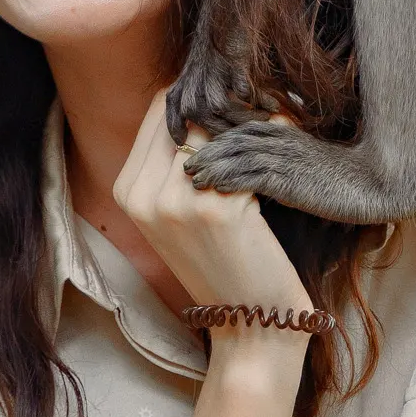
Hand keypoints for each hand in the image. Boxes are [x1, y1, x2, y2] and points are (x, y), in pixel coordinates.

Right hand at [114, 88, 312, 328]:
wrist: (250, 323)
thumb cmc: (223, 262)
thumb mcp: (179, 214)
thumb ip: (173, 165)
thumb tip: (192, 99)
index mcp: (126, 192)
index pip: (160, 112)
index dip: (197, 95)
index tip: (233, 92)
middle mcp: (142, 196)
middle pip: (185, 113)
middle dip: (223, 99)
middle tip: (261, 96)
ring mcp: (176, 203)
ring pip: (214, 127)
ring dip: (249, 115)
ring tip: (277, 113)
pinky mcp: (217, 209)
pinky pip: (243, 152)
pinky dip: (271, 138)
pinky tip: (289, 135)